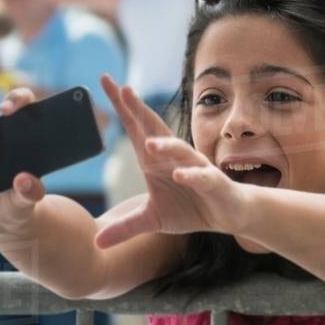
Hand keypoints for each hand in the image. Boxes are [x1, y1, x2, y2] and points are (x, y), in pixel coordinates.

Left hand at [95, 75, 246, 247]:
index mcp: (155, 160)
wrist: (228, 214)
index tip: (105, 81)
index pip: (135, 128)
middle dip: (139, 110)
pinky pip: (201, 177)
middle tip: (122, 90)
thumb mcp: (152, 220)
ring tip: (149, 143)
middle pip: (154, 129)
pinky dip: (191, 175)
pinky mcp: (213, 183)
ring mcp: (194, 168)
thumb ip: (125, 227)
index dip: (121, 107)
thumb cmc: (191, 208)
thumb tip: (95, 243)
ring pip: (179, 152)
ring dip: (166, 146)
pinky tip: (179, 175)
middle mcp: (173, 158)